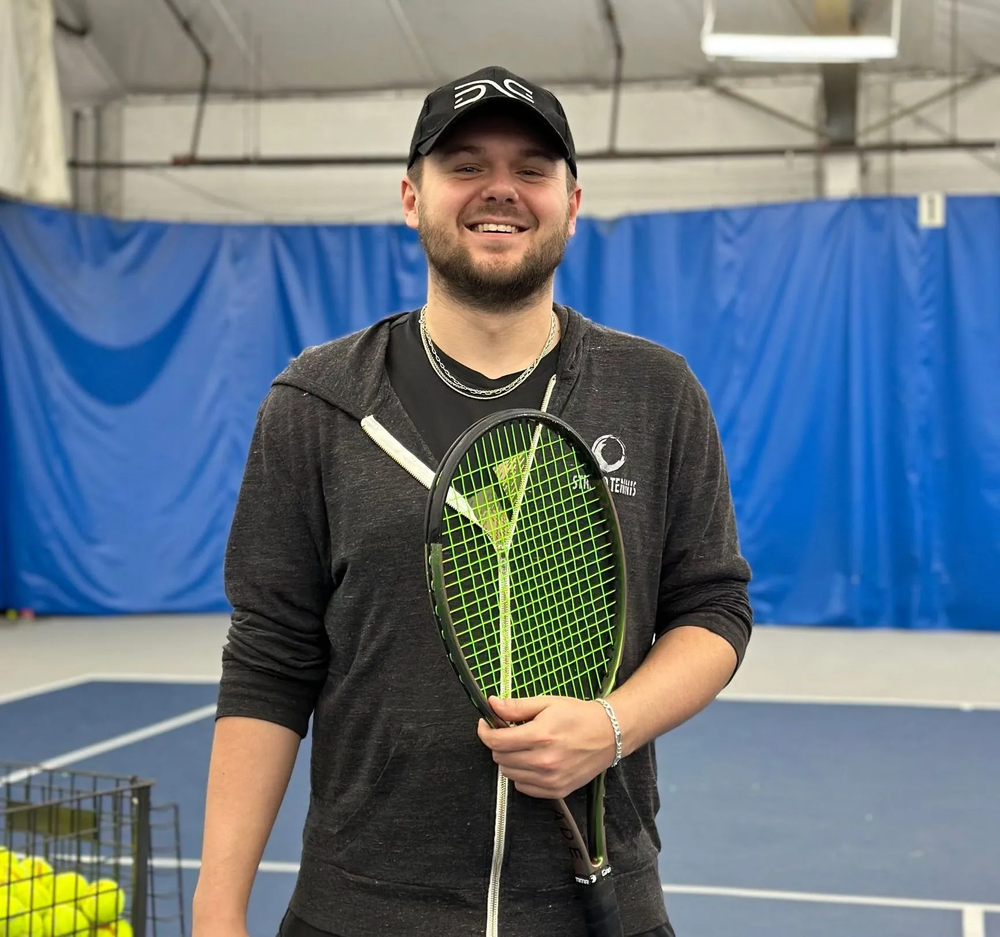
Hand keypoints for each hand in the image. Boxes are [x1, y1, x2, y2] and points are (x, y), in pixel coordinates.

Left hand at [477, 695, 616, 799]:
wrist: (610, 734)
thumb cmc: (578, 716)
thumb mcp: (547, 703)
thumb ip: (517, 707)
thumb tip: (492, 704)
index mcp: (539, 736)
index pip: (496, 741)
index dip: (485, 731)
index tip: (486, 725)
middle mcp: (543, 761)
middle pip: (500, 758)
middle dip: (499, 743)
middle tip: (509, 733)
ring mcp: (550, 779)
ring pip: (509, 774)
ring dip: (510, 759)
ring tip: (524, 746)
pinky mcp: (557, 790)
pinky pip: (523, 787)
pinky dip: (522, 775)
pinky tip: (533, 761)